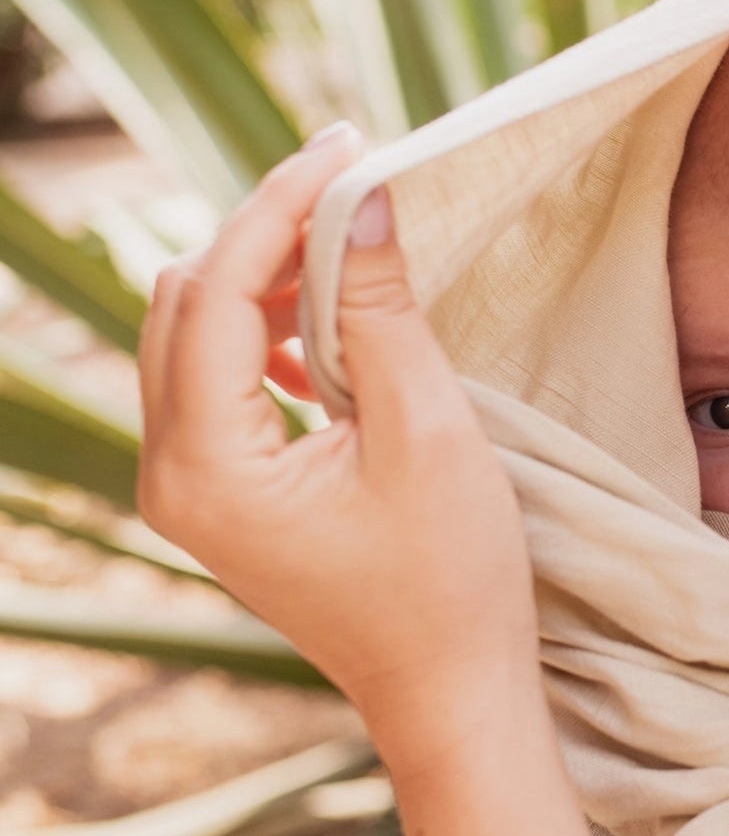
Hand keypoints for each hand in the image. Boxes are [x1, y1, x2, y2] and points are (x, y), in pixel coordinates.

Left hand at [138, 126, 540, 775]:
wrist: (448, 689)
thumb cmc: (450, 578)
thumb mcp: (430, 431)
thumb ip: (384, 310)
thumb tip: (362, 197)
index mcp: (206, 467)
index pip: (217, 292)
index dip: (277, 206)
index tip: (345, 146)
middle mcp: (170, 473)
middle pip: (185, 300)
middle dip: (263, 231)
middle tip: (353, 184)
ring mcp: (188, 486)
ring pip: (194, 333)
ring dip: (266, 278)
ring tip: (351, 246)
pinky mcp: (220, 491)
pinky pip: (217, 377)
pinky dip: (267, 330)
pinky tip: (331, 328)